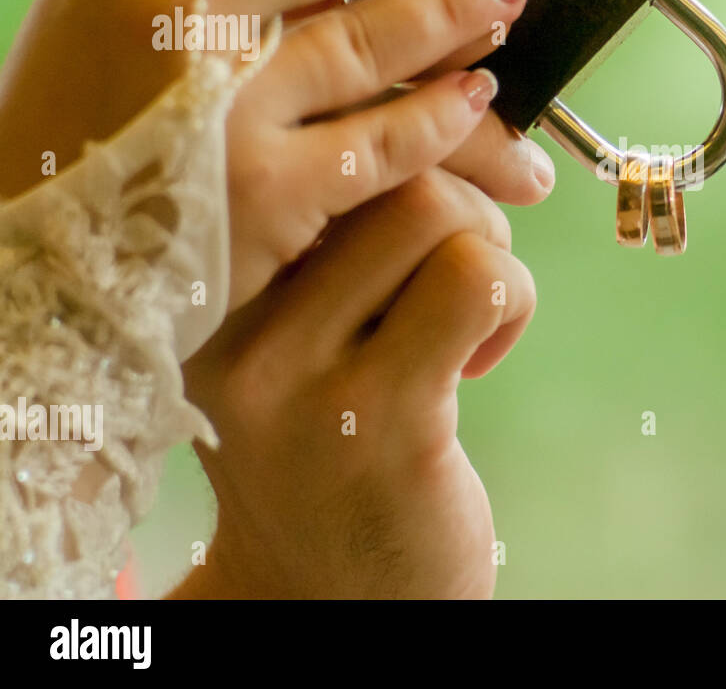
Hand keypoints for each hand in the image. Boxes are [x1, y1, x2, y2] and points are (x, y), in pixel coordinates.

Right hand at [0, 0, 554, 309]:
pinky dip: (444, 115)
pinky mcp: (269, 190)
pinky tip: (480, 95)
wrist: (38, 262)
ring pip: (379, 33)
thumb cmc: (90, 129)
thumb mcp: (117, 12)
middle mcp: (175, 3)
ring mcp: (225, 100)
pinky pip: (387, 139)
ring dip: (462, 7)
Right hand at [171, 167, 534, 598]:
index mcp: (209, 291)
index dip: (401, 134)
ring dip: (490, 248)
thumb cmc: (329, 453)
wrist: (326, 600)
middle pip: (379, 168)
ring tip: (472, 316)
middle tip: (467, 260)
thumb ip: (336, 251)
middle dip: (459, 196)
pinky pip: (479, 282)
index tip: (448, 162)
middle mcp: (237, 325)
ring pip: (435, 211)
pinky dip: (512, 298)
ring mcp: (304, 375)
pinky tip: (481, 356)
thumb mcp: (295, 345)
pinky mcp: (386, 416)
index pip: (309, 154)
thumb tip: (444, 130)